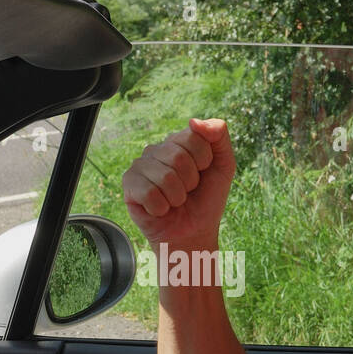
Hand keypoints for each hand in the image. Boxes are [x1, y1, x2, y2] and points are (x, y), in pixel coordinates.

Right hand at [122, 117, 235, 247]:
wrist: (193, 232)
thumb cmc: (207, 199)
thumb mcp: (224, 165)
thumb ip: (219, 135)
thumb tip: (193, 121)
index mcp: (178, 140)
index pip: (194, 136)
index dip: (204, 161)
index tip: (203, 173)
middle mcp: (157, 149)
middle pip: (179, 157)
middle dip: (191, 181)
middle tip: (188, 191)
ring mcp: (140, 166)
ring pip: (165, 176)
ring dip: (177, 197)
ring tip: (174, 201)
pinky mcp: (129, 185)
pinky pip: (149, 193)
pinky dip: (161, 207)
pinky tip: (160, 209)